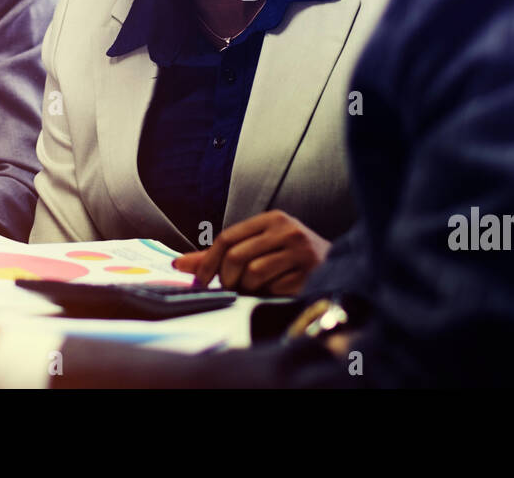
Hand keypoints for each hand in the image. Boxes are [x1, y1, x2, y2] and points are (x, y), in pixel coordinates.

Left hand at [173, 210, 330, 295]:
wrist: (334, 266)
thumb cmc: (290, 257)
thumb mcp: (258, 247)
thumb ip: (220, 254)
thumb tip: (179, 263)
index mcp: (271, 219)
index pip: (227, 237)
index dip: (209, 261)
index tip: (202, 280)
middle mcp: (286, 229)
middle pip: (236, 256)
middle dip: (227, 278)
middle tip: (231, 288)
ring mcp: (299, 250)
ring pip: (254, 273)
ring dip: (249, 288)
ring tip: (256, 289)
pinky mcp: (309, 272)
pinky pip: (275, 289)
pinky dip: (269, 295)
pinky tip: (277, 291)